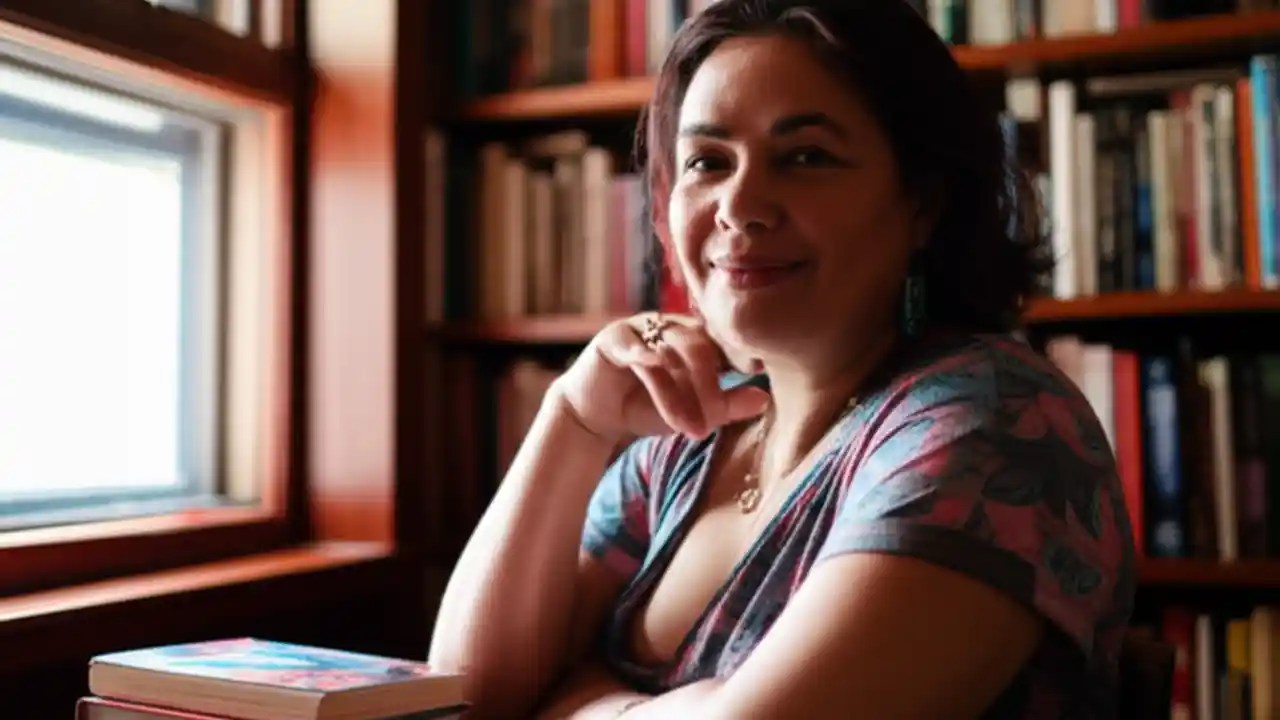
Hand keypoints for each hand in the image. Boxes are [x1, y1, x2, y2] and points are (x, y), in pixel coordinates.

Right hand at [552, 313, 770, 444]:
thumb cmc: (648, 409)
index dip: (740, 360)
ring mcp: (643, 328)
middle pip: (700, 346)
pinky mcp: (613, 337)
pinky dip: (642, 353)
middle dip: (708, 389)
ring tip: (688, 429)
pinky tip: (651, 365)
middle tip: (711, 426)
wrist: (597, 417)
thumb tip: (764, 399)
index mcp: (698, 338)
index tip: (758, 379)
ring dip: (677, 394)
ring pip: (668, 352)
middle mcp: (673, 327)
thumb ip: (725, 406)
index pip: (725, 342)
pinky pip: (631, 343)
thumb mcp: (692, 412)